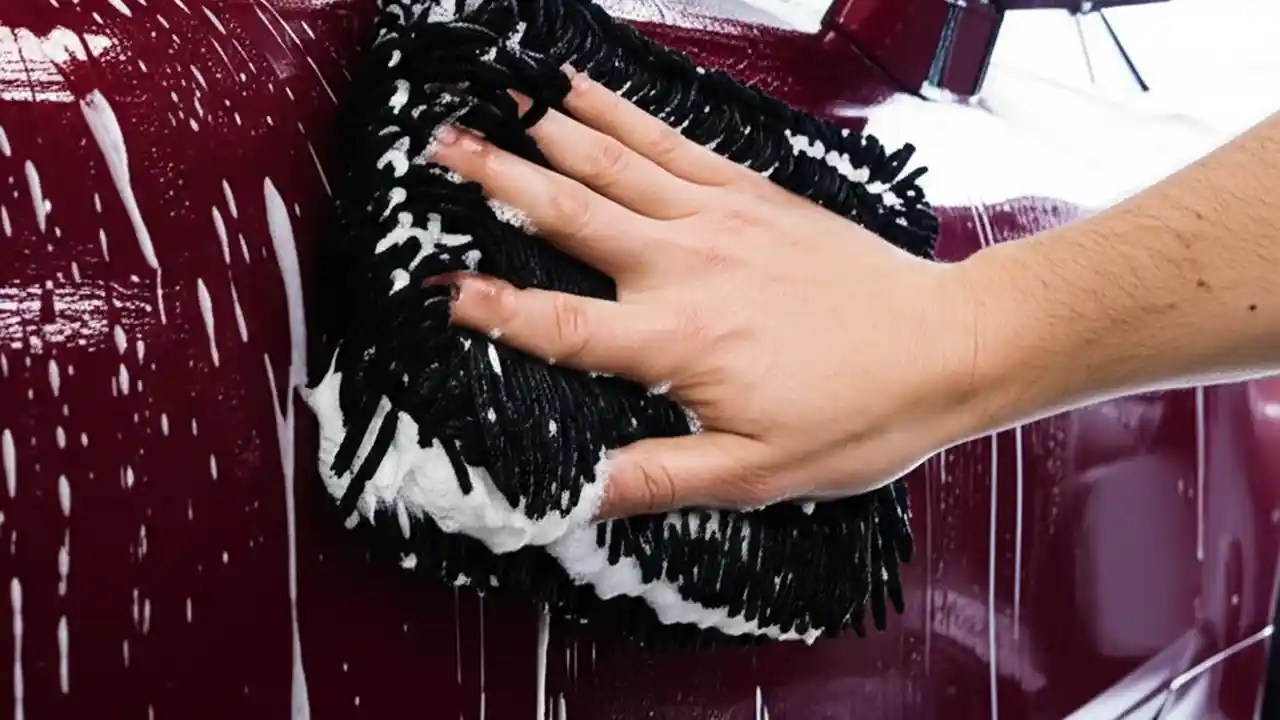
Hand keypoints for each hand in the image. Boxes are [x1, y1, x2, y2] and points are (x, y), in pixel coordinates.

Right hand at [429, 70, 983, 518]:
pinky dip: (620, 110)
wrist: (946, 346)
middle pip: (572, 214)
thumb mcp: (759, 473)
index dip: (491, 309)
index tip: (436, 288)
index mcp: (681, 341)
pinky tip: (581, 88)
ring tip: (493, 98)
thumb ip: (660, 478)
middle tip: (440, 146)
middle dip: (499, 178)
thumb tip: (577, 494)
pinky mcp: (751, 193)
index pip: (562, 325)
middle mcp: (689, 266)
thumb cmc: (860, 414)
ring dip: (546, 129)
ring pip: (614, 162)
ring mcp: (720, 218)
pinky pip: (672, 141)